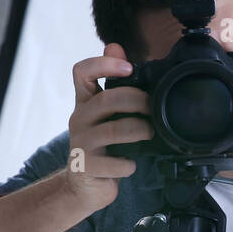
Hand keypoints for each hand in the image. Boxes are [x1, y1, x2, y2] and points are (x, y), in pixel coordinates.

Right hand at [63, 43, 151, 210]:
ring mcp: (81, 144)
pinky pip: (115, 163)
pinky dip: (129, 164)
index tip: (129, 68)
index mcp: (85, 102)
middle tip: (153, 109)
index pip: (81, 71)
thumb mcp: (107, 114)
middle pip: (108, 100)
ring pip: (114, 130)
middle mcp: (79, 119)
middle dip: (138, 101)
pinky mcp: (86, 167)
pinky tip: (132, 164)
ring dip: (140, 130)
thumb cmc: (103, 146)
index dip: (104, 63)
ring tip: (150, 134)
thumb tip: (115, 46)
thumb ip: (114, 84)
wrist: (84, 185)